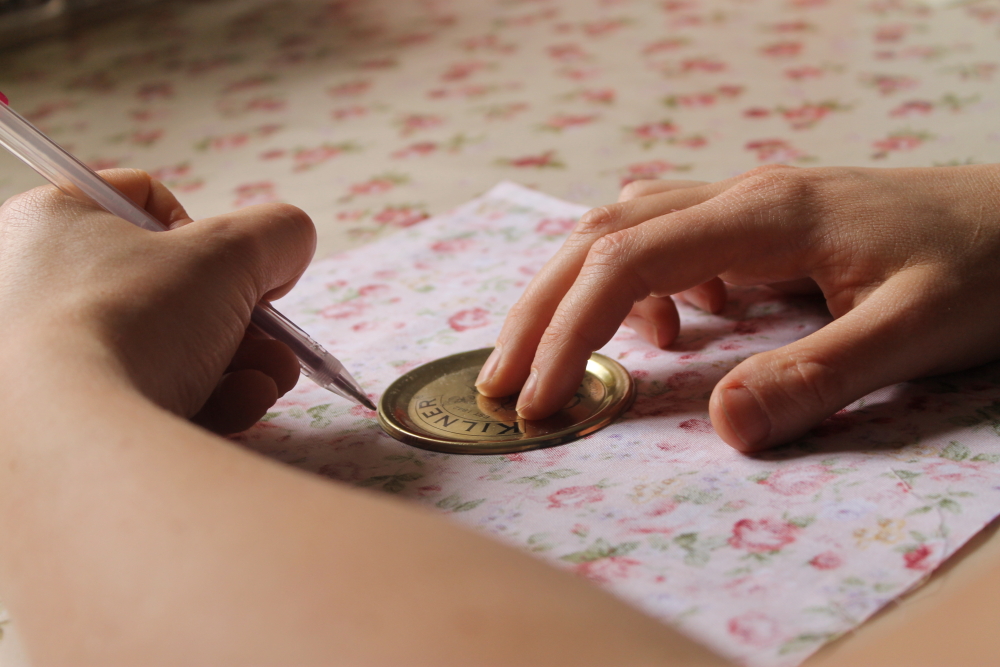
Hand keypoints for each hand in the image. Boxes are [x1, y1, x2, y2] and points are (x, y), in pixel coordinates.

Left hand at [0, 169, 315, 432]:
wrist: (74, 440)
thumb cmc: (135, 319)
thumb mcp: (229, 253)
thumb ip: (277, 234)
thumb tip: (288, 249)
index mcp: (49, 223)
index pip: (142, 202)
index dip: (202, 233)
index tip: (227, 267)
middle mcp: (32, 288)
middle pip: (172, 292)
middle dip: (242, 322)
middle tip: (272, 340)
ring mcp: (45, 361)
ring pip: (170, 352)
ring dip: (240, 364)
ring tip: (270, 379)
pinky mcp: (65, 421)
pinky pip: (149, 399)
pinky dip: (207, 400)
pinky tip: (242, 405)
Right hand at [475, 164, 999, 451]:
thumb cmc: (987, 267)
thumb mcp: (916, 332)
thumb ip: (815, 377)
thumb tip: (720, 428)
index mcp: (766, 214)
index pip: (628, 262)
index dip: (569, 332)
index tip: (537, 399)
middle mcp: (741, 196)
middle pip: (603, 234)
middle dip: (543, 309)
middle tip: (503, 382)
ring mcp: (749, 204)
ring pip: (624, 229)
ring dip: (575, 290)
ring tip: (555, 360)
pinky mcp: (761, 223)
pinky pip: (668, 240)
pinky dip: (638, 286)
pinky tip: (666, 329)